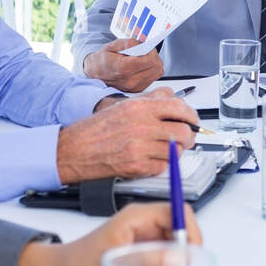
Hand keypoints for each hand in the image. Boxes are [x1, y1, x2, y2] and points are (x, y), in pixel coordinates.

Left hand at [16, 201, 202, 265]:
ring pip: (175, 238)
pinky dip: (171, 261)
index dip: (190, 229)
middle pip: (179, 224)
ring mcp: (143, 231)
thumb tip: (179, 259)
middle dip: (188, 244)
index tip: (195, 250)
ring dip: (180, 254)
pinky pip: (166, 248)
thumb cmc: (81, 262)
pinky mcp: (142, 244)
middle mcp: (143, 219)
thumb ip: (148, 259)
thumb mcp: (117, 262)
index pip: (177, 211)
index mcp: (137, 215)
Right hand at [56, 89, 198, 183]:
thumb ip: (151, 100)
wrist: (73, 150)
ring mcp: (140, 147)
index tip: (193, 122)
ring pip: (176, 151)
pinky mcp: (136, 166)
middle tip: (185, 139)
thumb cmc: (96, 129)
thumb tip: (174, 99)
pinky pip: (163, 167)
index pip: (180, 108)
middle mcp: (141, 125)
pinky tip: (151, 160)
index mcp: (139, 107)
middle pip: (183, 132)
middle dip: (189, 138)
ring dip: (175, 152)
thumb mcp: (123, 105)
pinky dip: (161, 165)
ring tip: (165, 150)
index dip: (192, 116)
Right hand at [83, 38, 163, 92]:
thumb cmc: (102, 59)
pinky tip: (143, 66)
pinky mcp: (137, 89)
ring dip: (154, 64)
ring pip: (157, 73)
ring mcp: (134, 87)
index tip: (147, 47)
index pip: (150, 60)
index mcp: (123, 68)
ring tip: (144, 58)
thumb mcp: (111, 46)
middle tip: (146, 51)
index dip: (151, 51)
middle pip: (156, 67)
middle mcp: (130, 80)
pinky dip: (151, 70)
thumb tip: (142, 44)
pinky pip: (153, 78)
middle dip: (154, 56)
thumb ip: (127, 43)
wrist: (94, 73)